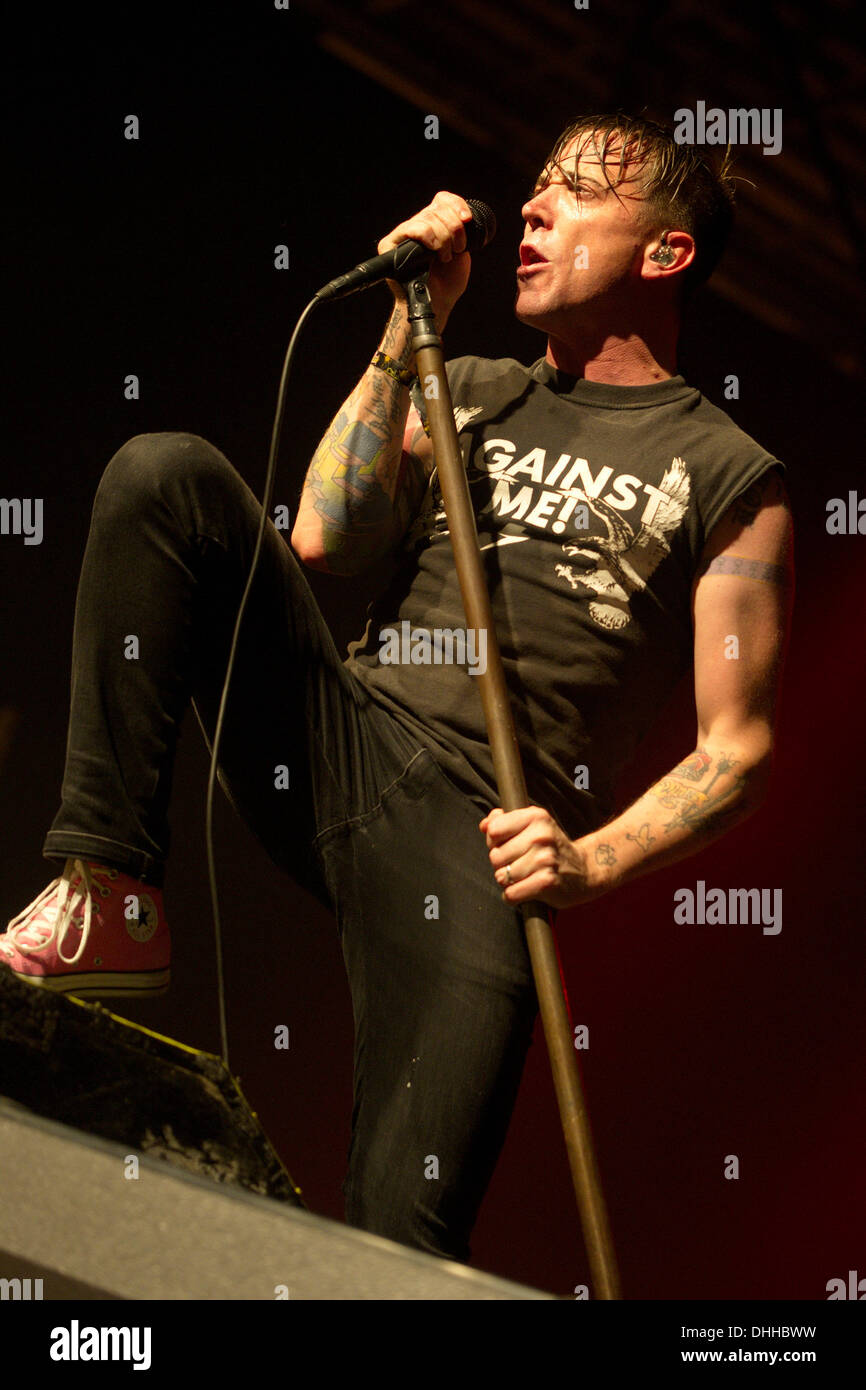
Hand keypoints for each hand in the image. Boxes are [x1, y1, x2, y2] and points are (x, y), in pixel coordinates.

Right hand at [378, 191, 473, 327]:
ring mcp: (403, 234)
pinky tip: (434, 251)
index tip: (468, 219)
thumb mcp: (461, 249)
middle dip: (454, 228)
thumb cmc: (448, 281)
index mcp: (434, 224)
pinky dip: (428, 236)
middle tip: (457, 249)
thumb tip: (463, 213)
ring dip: (443, 238)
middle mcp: (417, 225)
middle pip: (437, 208)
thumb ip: (460, 229)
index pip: (442, 199)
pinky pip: (411, 228)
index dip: (456, 205)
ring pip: (427, 219)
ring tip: (445, 257)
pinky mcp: (390, 244)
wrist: (438, 303)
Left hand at [479, 806, 600, 909]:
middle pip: (495, 856)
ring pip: (501, 876)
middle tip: (521, 864)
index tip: (508, 845)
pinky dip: (514, 896)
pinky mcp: (546, 882)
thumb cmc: (552, 848)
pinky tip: (526, 889)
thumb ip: (505, 821)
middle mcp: (541, 836)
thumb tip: (484, 825)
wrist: (586, 870)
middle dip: (502, 864)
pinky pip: (511, 894)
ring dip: (509, 882)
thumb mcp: (533, 826)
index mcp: (536, 817)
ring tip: (526, 876)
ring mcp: (545, 859)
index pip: (494, 830)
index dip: (495, 841)